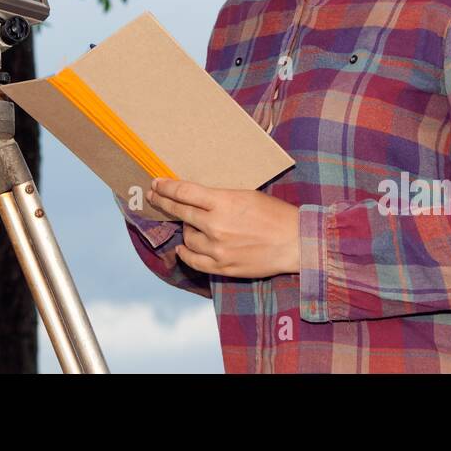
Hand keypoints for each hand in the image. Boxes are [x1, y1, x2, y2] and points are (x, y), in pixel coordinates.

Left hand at [145, 177, 299, 278]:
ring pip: (187, 237)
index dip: (166, 187)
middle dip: (163, 202)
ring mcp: (218, 248)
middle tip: (154, 197)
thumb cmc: (274, 215)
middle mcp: (216, 225)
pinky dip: (185, 253)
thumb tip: (195, 197)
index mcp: (223, 202)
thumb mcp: (246, 195)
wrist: (295, 242)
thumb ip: (219, 198)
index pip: (184, 192)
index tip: (156, 184)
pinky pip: (193, 261)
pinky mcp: (222, 267)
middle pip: (179, 212)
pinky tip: (183, 247)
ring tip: (192, 225)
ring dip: (186, 230)